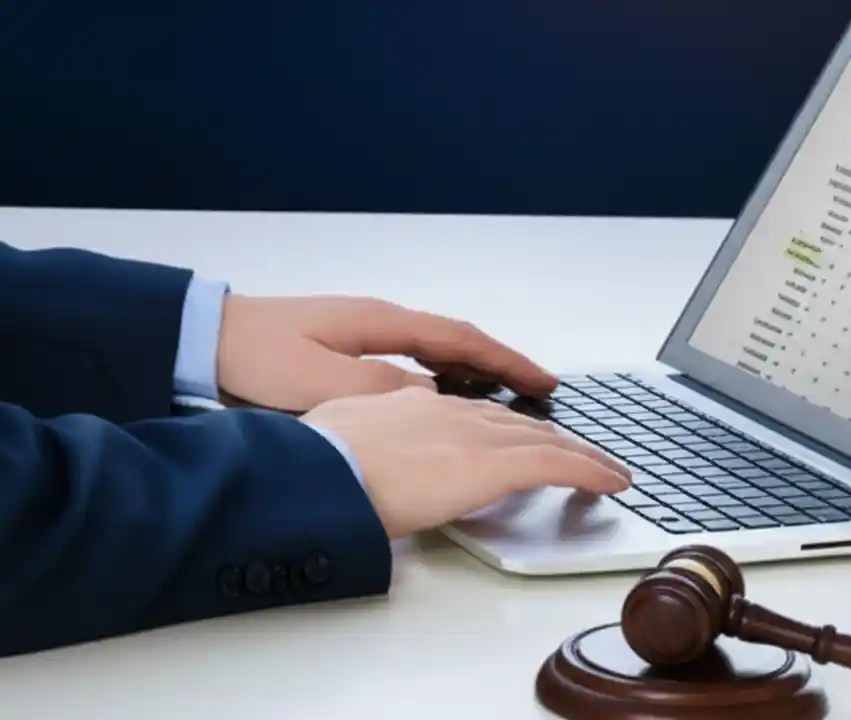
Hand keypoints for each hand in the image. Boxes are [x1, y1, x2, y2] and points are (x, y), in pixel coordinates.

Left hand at [216, 295, 556, 411]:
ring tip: (505, 395)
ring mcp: (364, 331)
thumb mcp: (321, 383)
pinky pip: (412, 358)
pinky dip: (441, 373)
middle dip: (502, 363)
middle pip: (458, 341)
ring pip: (437, 350)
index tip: (543, 380)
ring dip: (474, 369)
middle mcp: (380, 321)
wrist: (202, 340)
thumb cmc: (253, 359)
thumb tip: (434, 396)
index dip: (507, 362)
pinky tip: (444, 394)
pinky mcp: (346, 348)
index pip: (462, 342)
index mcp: (381, 324)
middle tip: (540, 387)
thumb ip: (381, 389)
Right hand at [301, 387, 631, 537]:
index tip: (525, 442)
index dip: (508, 431)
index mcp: (411, 406)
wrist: (309, 474)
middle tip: (584, 456)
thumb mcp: (338, 445)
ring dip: (582, 456)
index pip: (475, 416)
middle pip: (519, 424)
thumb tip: (365, 466)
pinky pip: (556, 464)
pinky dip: (589, 471)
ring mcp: (470, 434)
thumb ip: (365, 448)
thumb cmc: (310, 469)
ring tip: (607, 471)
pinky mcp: (489, 463)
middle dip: (556, 440)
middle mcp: (449, 411)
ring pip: (545, 440)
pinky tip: (611, 482)